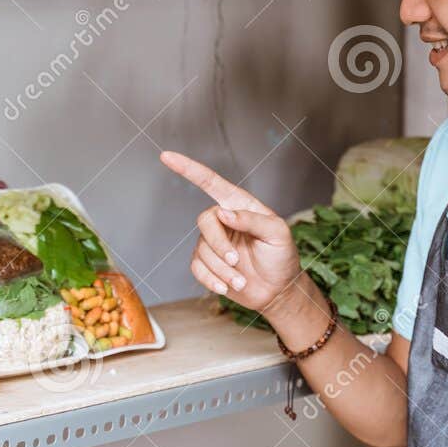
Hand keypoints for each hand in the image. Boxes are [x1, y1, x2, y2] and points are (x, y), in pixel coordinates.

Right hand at [160, 150, 302, 313]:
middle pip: (204, 222)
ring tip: (241, 280)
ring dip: (222, 270)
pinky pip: (197, 269)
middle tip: (236, 261)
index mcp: (239, 205)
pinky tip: (226, 287)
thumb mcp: (277, 233)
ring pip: (202, 250)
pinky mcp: (207, 264)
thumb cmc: (281, 256)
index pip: (210, 182)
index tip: (166, 156)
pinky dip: (212, 280)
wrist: (278, 290)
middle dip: (219, 245)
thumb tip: (224, 213)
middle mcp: (222, 221)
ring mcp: (213, 242)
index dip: (188, 169)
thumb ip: (253, 219)